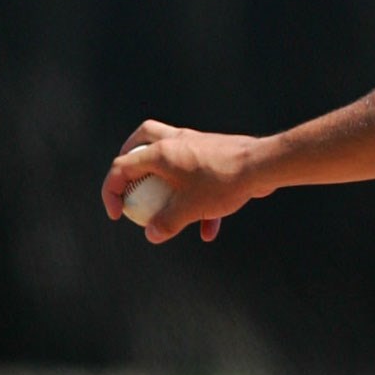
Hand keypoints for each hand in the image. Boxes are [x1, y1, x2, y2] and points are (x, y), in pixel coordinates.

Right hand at [100, 121, 268, 242]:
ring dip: (164, 181)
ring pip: (170, 156)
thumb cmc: (224, 181)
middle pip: (141, 140)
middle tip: (129, 181)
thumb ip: (167, 223)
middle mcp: (176, 142)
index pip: (122, 166)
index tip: (118, 213)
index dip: (111, 191)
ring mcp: (196, 145)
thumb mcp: (191, 208)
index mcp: (161, 152)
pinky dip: (198, 200)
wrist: (263, 165)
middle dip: (130, 160)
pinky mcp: (214, 154)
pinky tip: (208, 230)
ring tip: (163, 205)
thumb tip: (152, 235)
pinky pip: (197, 175)